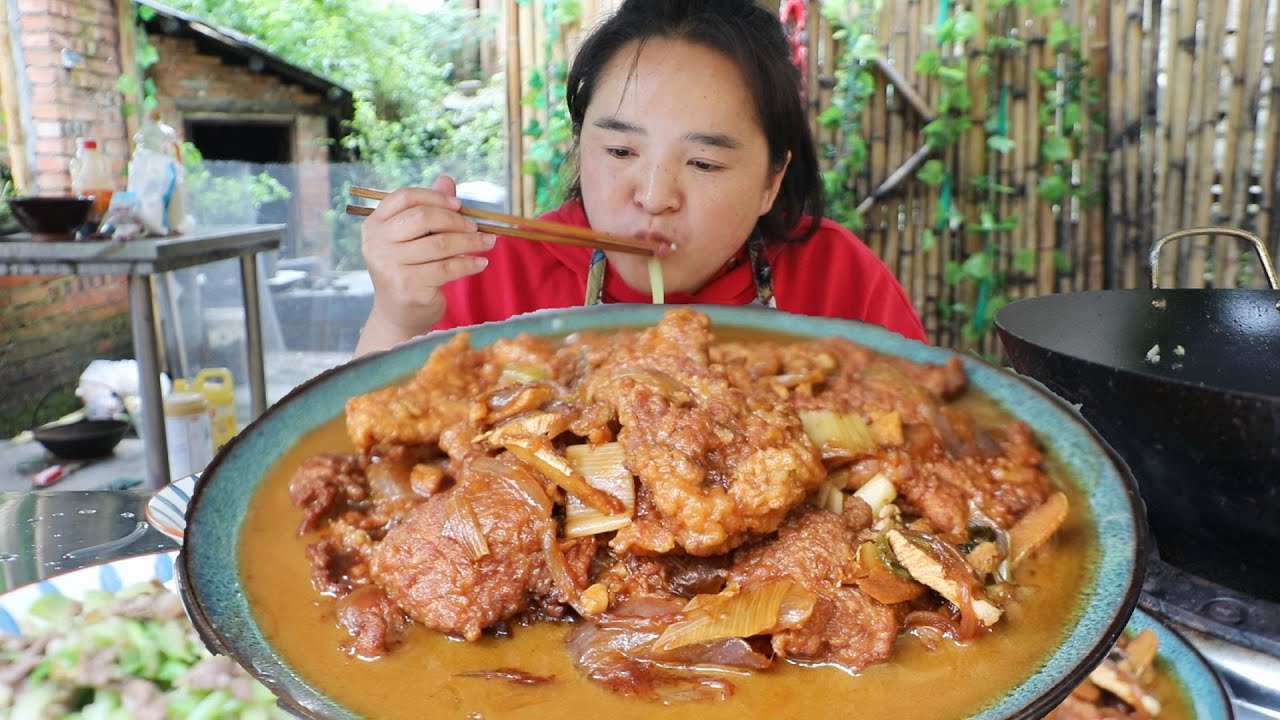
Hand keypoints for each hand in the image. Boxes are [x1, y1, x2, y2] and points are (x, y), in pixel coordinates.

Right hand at [355, 176, 495, 354]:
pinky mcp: (408, 286)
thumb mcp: (415, 239)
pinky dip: (469, 263)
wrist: (400, 314)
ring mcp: (389, 266)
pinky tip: (481, 263)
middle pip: (424, 218)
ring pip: (440, 244)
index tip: (460, 206)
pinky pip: (447, 267)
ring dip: (471, 242)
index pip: (404, 197)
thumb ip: (429, 210)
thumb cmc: (410, 271)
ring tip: (488, 243)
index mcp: (374, 225)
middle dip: (457, 221)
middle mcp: (376, 244)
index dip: (435, 197)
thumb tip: (447, 180)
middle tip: (477, 228)